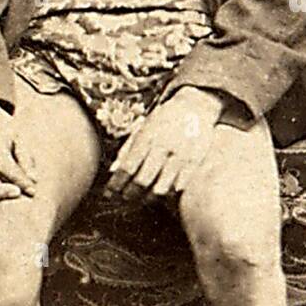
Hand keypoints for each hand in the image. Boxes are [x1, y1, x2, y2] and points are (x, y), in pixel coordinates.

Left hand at [105, 87, 222, 200]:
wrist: (197, 106)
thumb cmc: (164, 118)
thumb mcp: (143, 127)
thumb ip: (127, 148)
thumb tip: (112, 171)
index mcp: (147, 136)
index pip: (127, 167)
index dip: (116, 184)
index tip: (109, 193)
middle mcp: (164, 147)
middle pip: (142, 181)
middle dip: (129, 194)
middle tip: (123, 198)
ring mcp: (181, 156)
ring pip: (160, 189)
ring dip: (146, 199)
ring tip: (140, 199)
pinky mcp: (195, 163)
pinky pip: (178, 188)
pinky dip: (166, 195)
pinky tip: (160, 194)